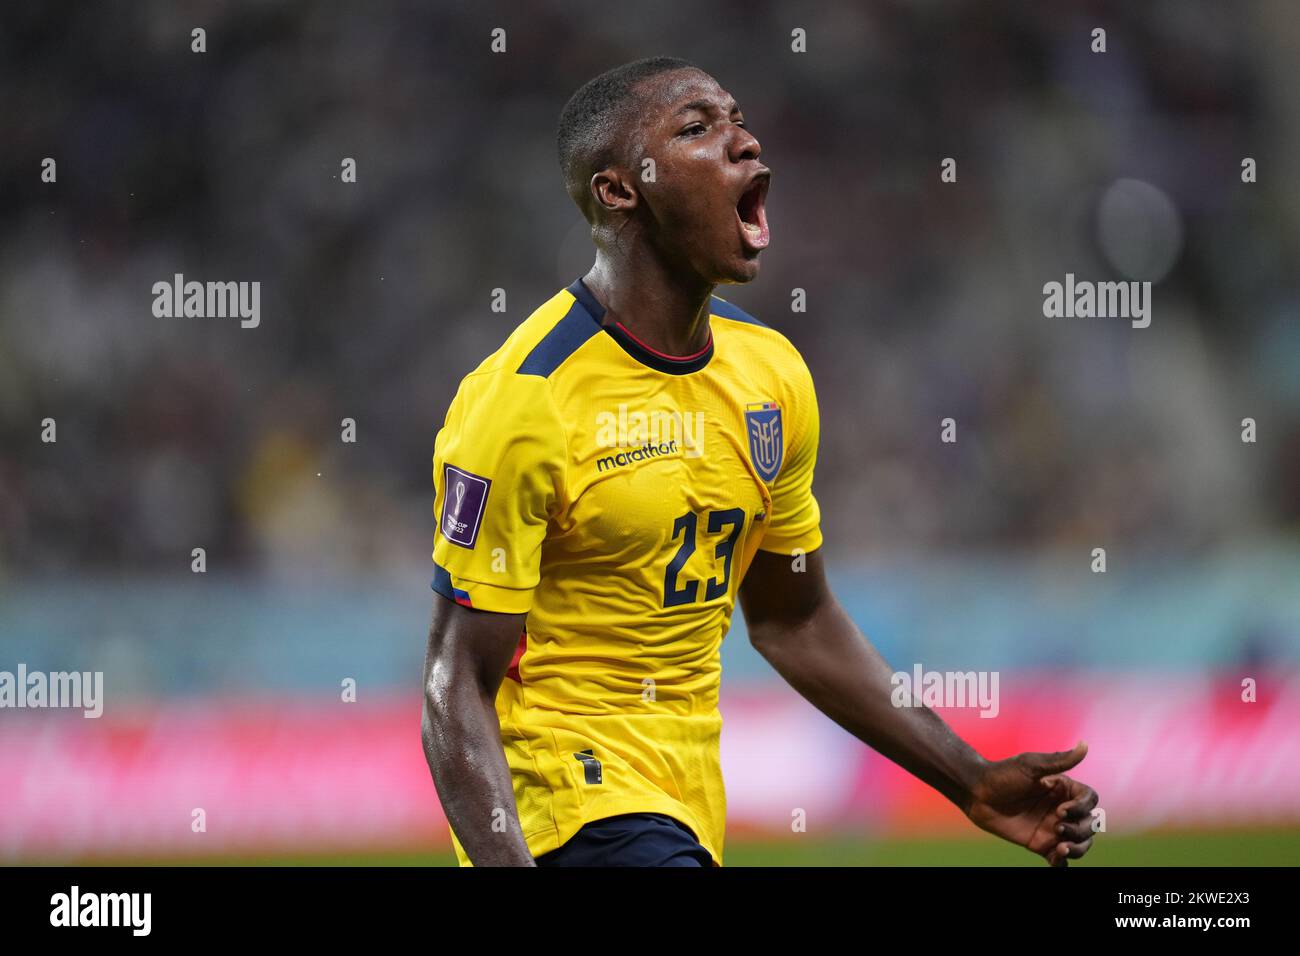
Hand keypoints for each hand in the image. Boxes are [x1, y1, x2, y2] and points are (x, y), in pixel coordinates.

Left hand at [964, 740, 1098, 866]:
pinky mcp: (1040, 843)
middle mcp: (1062, 808)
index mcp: (1064, 788)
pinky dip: (1063, 862)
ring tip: (1061, 849)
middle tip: (1058, 829)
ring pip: (1080, 843)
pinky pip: (1059, 858)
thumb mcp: (1030, 765)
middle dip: (1081, 830)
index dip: (1082, 808)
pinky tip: (1056, 860)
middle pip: (1090, 824)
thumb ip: (1059, 760)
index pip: (1090, 800)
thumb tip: (1085, 745)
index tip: (1061, 810)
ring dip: (1078, 848)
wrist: (976, 793)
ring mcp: (1052, 827)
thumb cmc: (1002, 774)